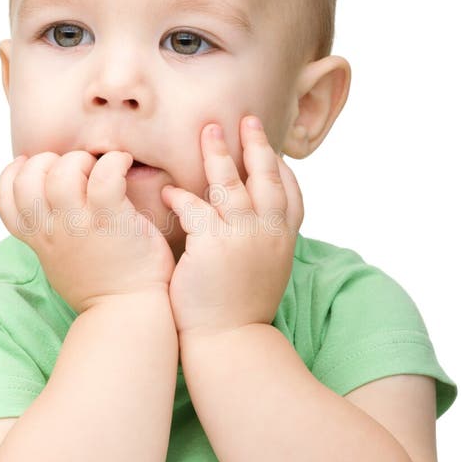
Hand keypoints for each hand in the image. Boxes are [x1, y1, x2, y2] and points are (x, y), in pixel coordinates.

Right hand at [0, 151, 175, 313]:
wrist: (127, 312)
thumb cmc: (101, 287)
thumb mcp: (59, 263)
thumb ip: (49, 237)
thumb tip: (49, 213)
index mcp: (39, 240)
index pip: (4, 201)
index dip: (12, 174)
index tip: (29, 164)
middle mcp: (53, 231)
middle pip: (28, 179)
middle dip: (48, 161)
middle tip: (77, 167)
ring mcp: (80, 225)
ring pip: (62, 173)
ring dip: (80, 161)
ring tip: (100, 167)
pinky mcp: (111, 221)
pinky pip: (105, 176)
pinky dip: (114, 162)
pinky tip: (123, 164)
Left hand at [160, 115, 303, 337]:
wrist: (231, 341)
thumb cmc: (241, 310)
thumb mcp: (265, 273)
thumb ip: (262, 244)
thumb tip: (254, 225)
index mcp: (284, 240)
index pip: (293, 194)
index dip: (284, 169)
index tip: (276, 152)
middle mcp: (270, 233)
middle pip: (267, 177)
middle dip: (257, 145)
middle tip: (248, 119)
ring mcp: (243, 237)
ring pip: (231, 184)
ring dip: (218, 154)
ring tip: (208, 131)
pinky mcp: (213, 245)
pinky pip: (195, 208)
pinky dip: (180, 196)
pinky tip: (167, 190)